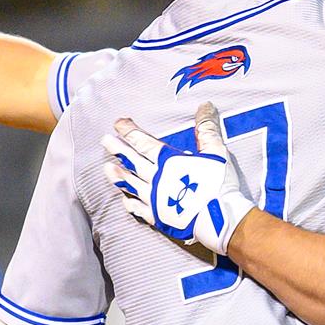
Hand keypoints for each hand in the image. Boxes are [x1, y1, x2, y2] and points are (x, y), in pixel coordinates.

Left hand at [104, 103, 257, 255]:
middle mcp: (157, 178)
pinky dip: (131, 204)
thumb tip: (206, 105)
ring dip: (119, 175)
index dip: (129, 132)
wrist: (219, 218)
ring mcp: (155, 199)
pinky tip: (125, 200)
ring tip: (106, 168)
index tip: (118, 123)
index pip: (144, 143)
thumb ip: (207, 129)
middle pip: (133, 161)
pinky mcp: (158, 216)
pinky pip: (139, 209)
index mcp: (169, 161)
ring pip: (131, 184)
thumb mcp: (216, 152)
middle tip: (105, 141)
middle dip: (118, 149)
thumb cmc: (218, 184)